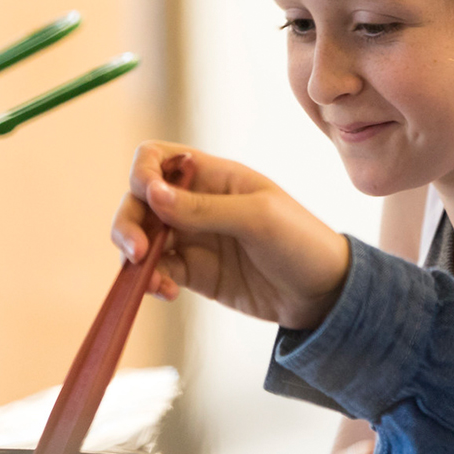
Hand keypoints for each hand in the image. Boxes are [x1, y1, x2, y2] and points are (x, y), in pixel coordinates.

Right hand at [111, 141, 350, 328]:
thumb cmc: (301, 242)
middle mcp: (196, 202)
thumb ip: (203, 208)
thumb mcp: (257, 219)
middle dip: (128, 223)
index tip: (148, 198)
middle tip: (136, 253)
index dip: (142, 174)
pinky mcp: (195, 272)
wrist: (326, 294)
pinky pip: (158, 271)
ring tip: (153, 282)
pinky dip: (152, 281)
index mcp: (213, 175)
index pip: (156, 159)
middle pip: (139, 201)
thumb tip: (151, 193)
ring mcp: (194, 238)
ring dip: (135, 258)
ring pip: (142, 239)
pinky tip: (168, 292)